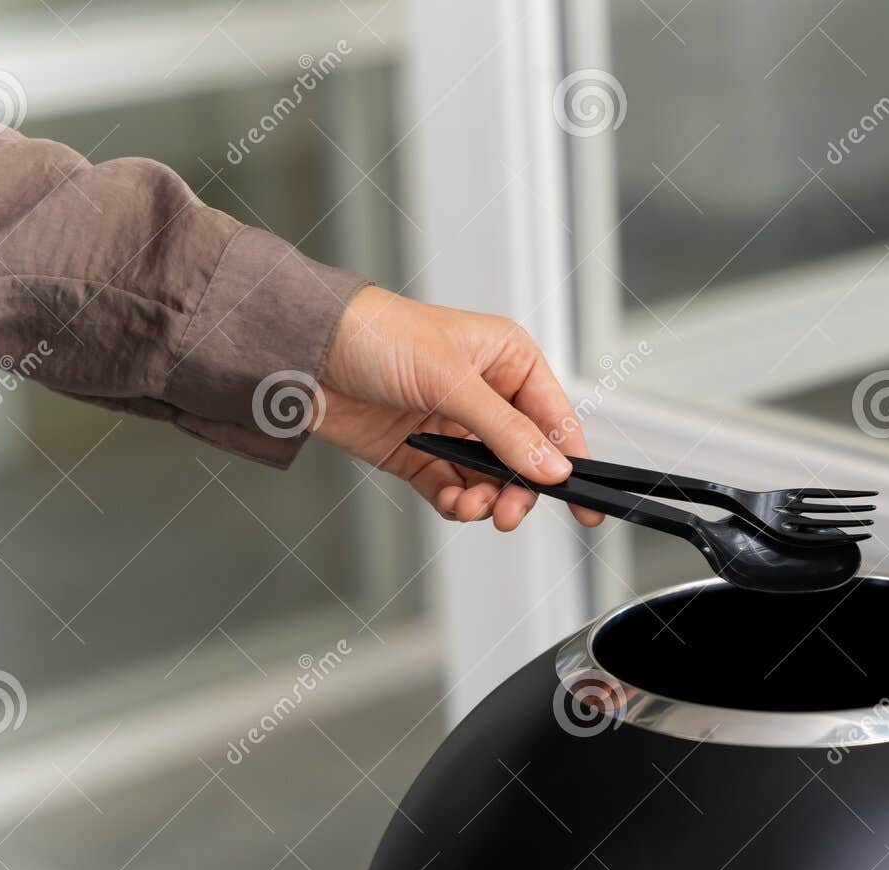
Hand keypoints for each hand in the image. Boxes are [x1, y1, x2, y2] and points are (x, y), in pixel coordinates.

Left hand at [315, 286, 602, 530]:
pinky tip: (453, 504)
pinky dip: (458, 503)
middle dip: (520, 490)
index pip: (554, 417)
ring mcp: (454, 427)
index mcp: (507, 360)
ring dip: (486, 500)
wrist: (304, 353)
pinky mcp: (422, 454)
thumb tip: (552, 467)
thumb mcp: (451, 380)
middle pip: (525, 458)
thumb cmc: (377, 336)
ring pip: (491, 480)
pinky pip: (455, 490)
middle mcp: (487, 394)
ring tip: (471, 507)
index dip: (572, 460)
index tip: (585, 502)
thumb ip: (505, 430)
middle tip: (509, 513)